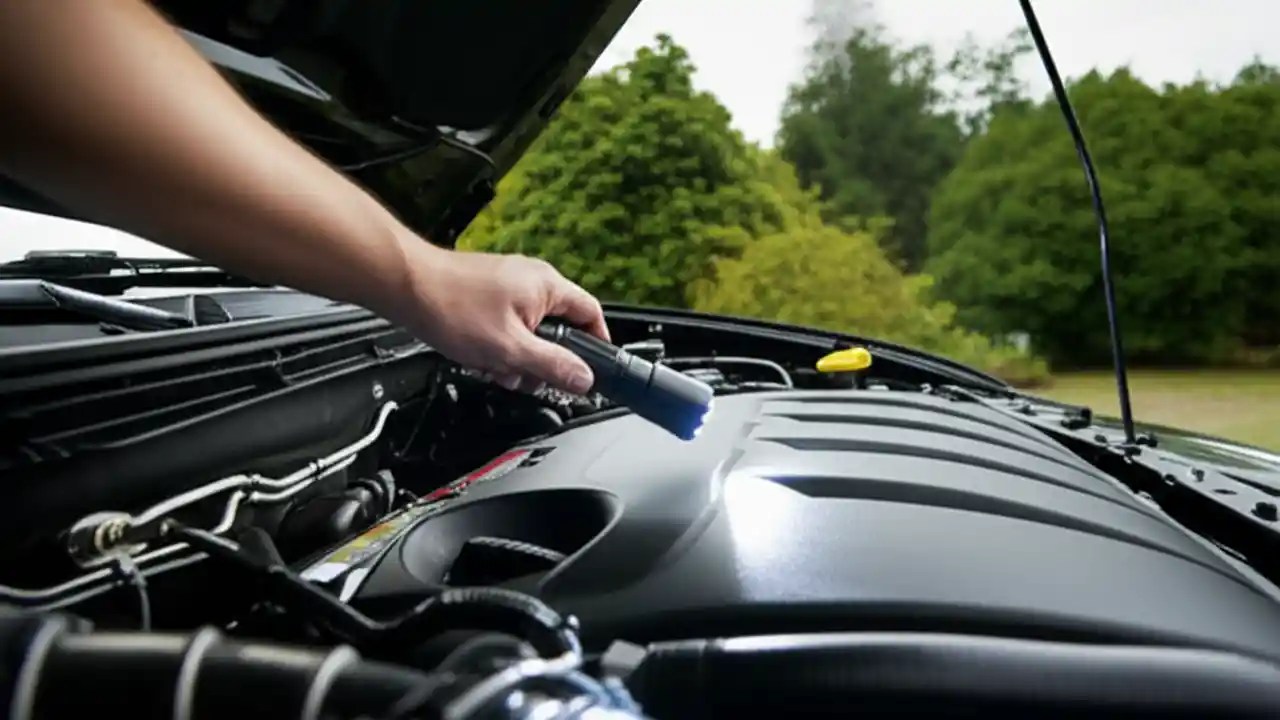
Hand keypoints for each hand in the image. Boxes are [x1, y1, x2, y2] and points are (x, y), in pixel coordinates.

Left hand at [399, 242, 609, 394]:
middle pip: (558, 330)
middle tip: (525, 377)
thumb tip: (584, 379)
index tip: (591, 370)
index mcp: (547, 286)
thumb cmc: (453, 307)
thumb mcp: (511, 349)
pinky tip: (478, 356)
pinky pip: (506, 327)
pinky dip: (497, 346)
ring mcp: (507, 286)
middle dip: (541, 360)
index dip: (597, 344)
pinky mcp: (486, 295)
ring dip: (515, 357)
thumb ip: (552, 366)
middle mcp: (532, 280)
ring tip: (493, 365)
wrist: (405, 286)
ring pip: (528, 333)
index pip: (592, 314)